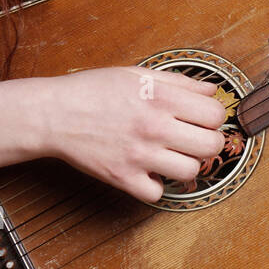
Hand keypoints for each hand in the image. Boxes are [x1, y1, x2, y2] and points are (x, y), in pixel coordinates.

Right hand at [40, 67, 226, 204]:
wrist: (54, 114)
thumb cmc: (93, 90)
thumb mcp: (137, 75)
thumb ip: (179, 82)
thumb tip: (211, 91)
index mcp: (161, 97)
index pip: (215, 114)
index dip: (213, 117)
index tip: (203, 119)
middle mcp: (154, 126)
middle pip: (211, 145)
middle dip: (209, 143)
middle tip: (195, 140)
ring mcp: (139, 155)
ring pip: (190, 171)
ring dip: (186, 165)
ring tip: (173, 156)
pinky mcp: (123, 177)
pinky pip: (158, 193)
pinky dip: (156, 185)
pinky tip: (149, 171)